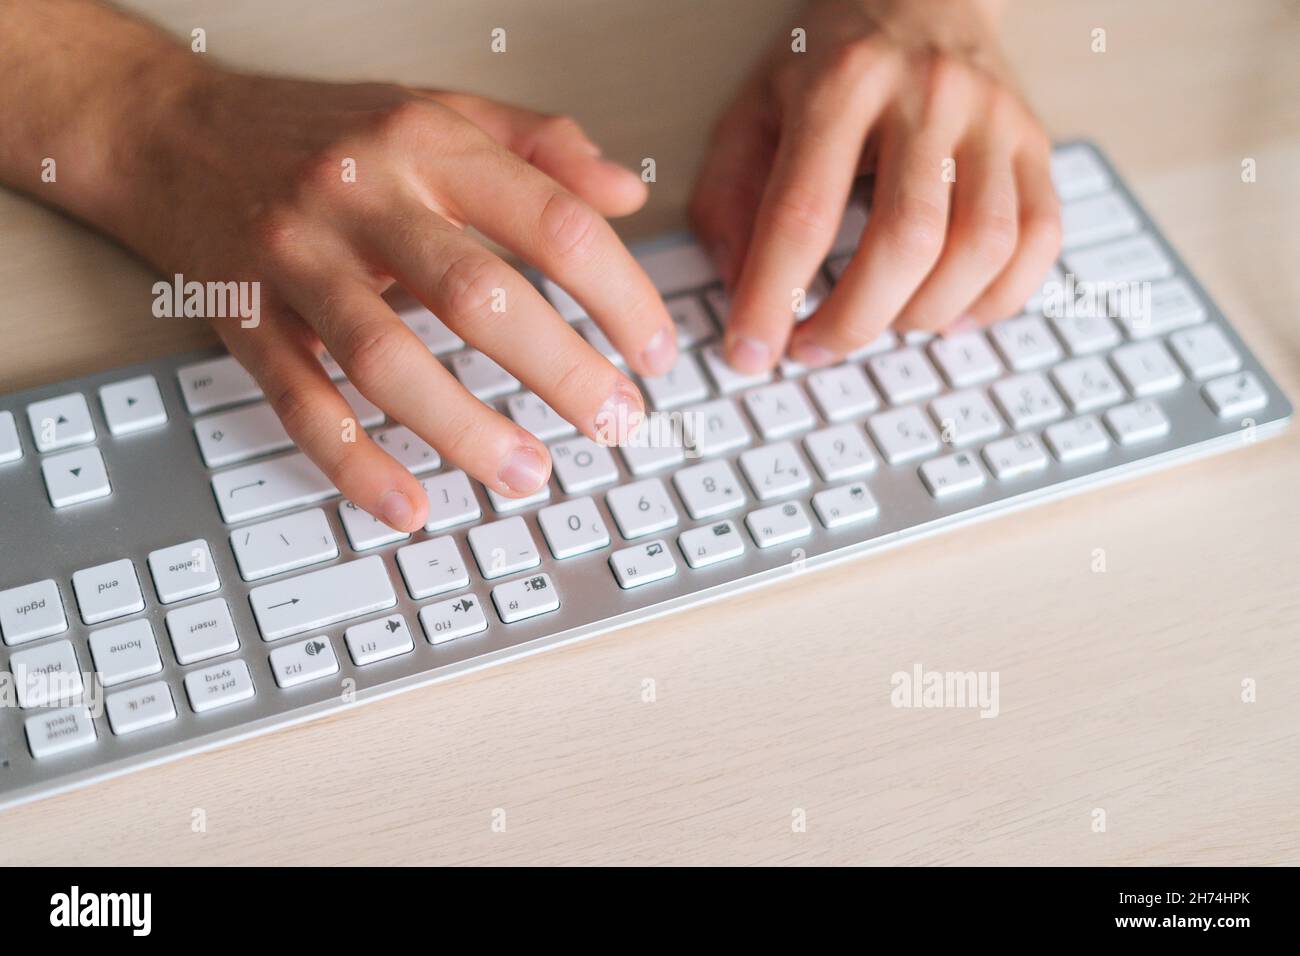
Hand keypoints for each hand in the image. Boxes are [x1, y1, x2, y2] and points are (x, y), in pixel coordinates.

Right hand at [105, 69, 676, 530]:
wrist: (172, 132)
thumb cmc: (326, 131)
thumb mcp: (441, 109)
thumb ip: (542, 146)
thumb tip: (629, 195)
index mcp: (430, 144)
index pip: (553, 223)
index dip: (621, 296)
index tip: (655, 352)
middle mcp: (364, 197)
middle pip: (479, 297)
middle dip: (563, 373)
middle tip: (616, 424)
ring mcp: (298, 262)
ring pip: (388, 359)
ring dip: (466, 430)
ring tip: (529, 474)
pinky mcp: (245, 319)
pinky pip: (300, 402)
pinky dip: (354, 462)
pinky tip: (407, 505)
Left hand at [690, 0, 1060, 371]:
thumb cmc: (828, 64)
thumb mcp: (753, 110)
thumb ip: (731, 200)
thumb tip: (744, 295)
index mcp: (842, 83)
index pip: (804, 213)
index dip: (773, 299)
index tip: (749, 354)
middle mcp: (929, 95)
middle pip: (906, 239)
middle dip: (853, 320)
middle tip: (814, 348)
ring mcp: (994, 119)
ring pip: (982, 247)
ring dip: (924, 314)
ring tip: (882, 321)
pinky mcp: (1037, 143)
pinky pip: (1039, 241)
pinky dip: (995, 299)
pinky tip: (948, 310)